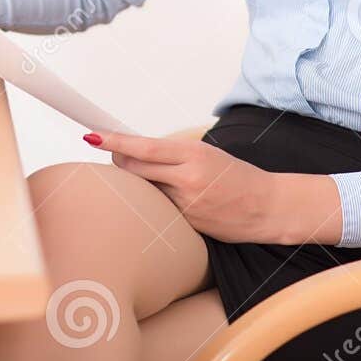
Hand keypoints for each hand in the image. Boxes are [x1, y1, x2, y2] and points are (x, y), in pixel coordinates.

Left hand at [84, 131, 341, 245]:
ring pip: (143, 190)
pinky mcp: (187, 225)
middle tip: (117, 154)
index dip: (114, 142)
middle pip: (133, 170)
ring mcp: (186, 205)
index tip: (92, 135)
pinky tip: (171, 199)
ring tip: (159, 179)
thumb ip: (172, 154)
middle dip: (120, 161)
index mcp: (193, 154)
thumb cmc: (236, 176)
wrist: (268, 207)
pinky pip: (158, 209)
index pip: (144, 147)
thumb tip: (135, 150)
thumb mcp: (206, 154)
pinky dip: (155, 201)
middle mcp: (187, 180)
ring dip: (139, 183)